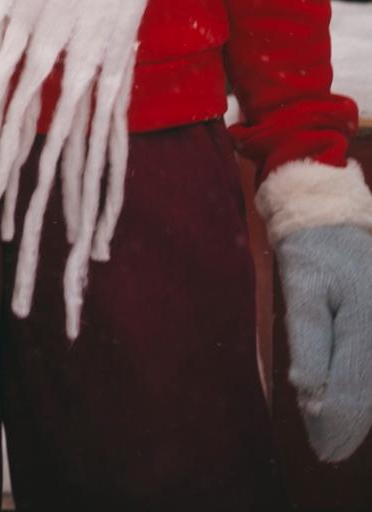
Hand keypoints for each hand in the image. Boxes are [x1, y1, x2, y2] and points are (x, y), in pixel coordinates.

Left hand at [275, 223, 371, 464]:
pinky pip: (371, 370)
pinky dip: (361, 389)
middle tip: (325, 449)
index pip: (353, 392)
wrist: (336, 216)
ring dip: (357, 410)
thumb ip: (308, 343)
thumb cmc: (313, 249)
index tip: (320, 448)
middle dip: (347, 425)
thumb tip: (310, 395)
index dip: (335, 425)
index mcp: (365, 324)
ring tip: (332, 431)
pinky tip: (344, 397)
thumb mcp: (301, 288)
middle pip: (368, 394)